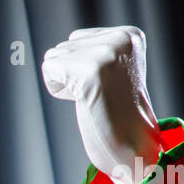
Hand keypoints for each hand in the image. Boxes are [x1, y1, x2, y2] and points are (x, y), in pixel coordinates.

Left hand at [42, 26, 162, 183]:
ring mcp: (107, 53)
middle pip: (63, 47)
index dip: (81, 68)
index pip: (76, 39)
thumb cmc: (117, 114)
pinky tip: (84, 101)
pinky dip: (59, 90)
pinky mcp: (90, 71)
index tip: (107, 86)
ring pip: (54, 57)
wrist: (134, 148)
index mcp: (129, 35)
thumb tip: (57, 50)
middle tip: (100, 96)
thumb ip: (94, 51)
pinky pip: (49, 70)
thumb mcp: (113, 71)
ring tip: (95, 98)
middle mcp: (120, 39)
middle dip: (72, 76)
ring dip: (66, 84)